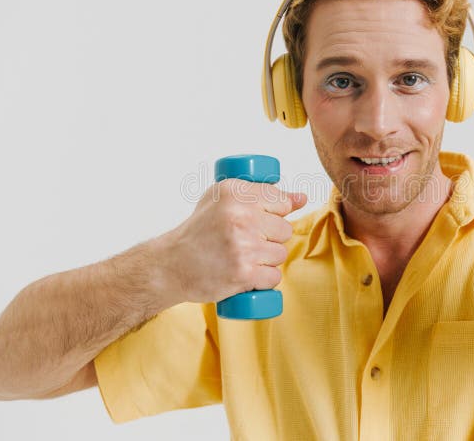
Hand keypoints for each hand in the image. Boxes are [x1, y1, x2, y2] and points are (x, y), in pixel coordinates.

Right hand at [157, 178, 306, 303]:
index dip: (275, 214)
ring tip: (244, 258)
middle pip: (284, 230)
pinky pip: (274, 277)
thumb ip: (262, 194)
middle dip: (271, 239)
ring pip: (280, 254)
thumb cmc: (199, 231)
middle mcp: (240, 217)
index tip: (259, 221)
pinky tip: (248, 276)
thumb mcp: (223, 200)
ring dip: (268, 260)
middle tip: (247, 243)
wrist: (170, 266)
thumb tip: (302, 198)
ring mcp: (242, 246)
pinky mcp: (243, 273)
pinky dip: (264, 280)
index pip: (281, 201)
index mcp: (234, 193)